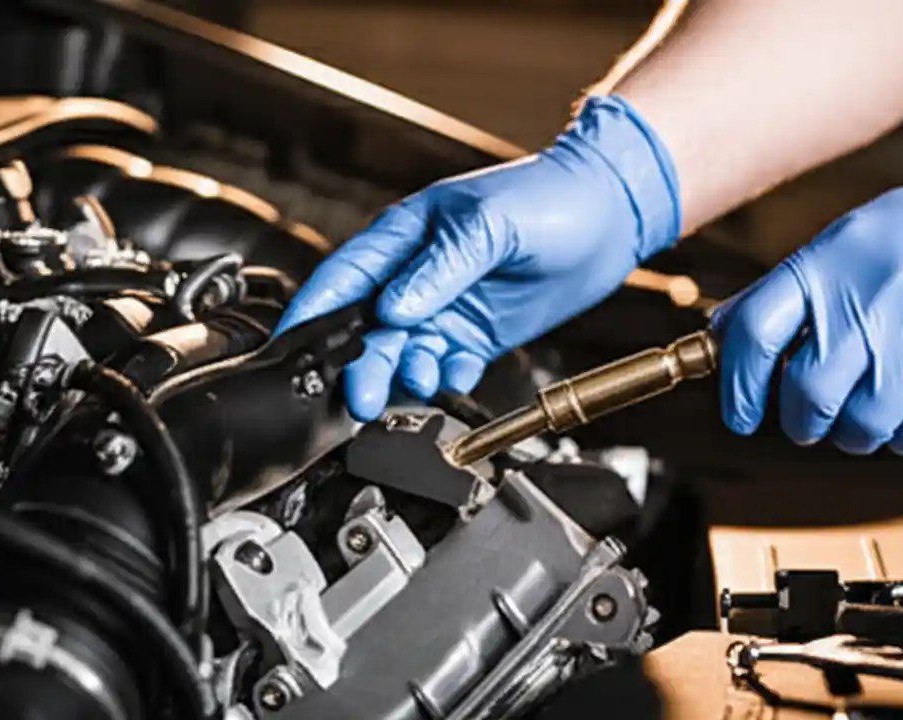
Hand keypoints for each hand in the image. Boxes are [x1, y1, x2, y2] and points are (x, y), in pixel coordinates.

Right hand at [277, 96, 679, 420]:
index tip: (292, 350)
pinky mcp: (478, 333)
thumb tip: (396, 308)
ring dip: (407, 374)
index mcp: (405, 238)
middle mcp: (418, 277)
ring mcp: (448, 307)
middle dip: (362, 365)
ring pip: (406, 354)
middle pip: (369, 331)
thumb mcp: (490, 223)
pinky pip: (450, 366)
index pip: (343, 279)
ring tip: (423, 377)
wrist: (610, 215)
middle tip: (362, 398)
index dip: (313, 315)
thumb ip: (441, 267)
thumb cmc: (549, 196)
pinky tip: (459, 373)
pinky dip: (449, 377)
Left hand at [714, 119, 902, 453]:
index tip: (739, 413)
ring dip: (857, 431)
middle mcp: (876, 297)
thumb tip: (726, 334)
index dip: (737, 385)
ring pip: (864, 426)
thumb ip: (793, 287)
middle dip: (801, 421)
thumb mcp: (855, 237)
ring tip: (872, 402)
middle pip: (807, 395)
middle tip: (810, 417)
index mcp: (834, 259)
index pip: (755, 333)